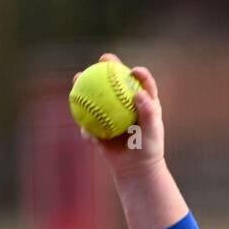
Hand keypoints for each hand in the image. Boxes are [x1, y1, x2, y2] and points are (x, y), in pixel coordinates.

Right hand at [74, 53, 164, 178]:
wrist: (135, 169)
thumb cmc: (148, 149)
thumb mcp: (152, 132)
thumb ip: (148, 112)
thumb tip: (139, 93)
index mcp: (141, 102)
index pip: (141, 83)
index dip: (138, 73)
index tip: (133, 70)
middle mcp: (124, 104)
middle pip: (114, 81)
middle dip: (106, 66)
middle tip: (102, 60)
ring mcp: (108, 113)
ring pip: (95, 96)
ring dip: (84, 84)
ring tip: (77, 79)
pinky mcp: (97, 125)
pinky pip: (88, 121)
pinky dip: (85, 122)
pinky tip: (86, 129)